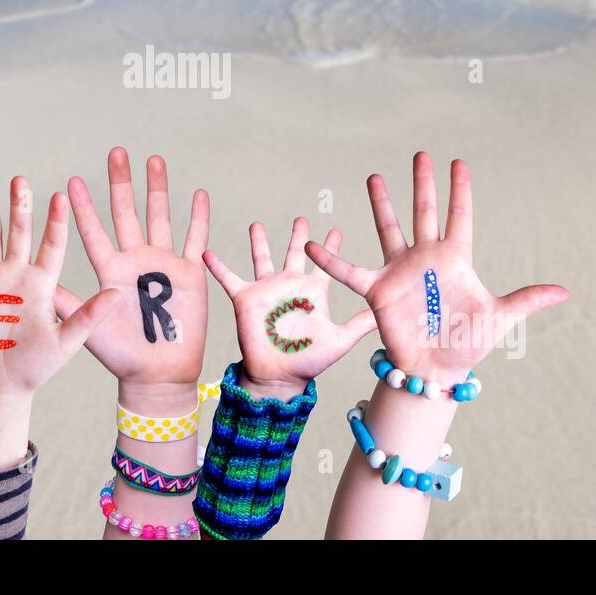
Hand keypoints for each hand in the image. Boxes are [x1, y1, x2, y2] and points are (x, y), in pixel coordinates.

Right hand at [0, 177, 121, 395]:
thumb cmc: (35, 368)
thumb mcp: (67, 341)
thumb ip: (89, 315)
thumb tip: (121, 294)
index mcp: (42, 283)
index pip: (51, 244)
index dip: (55, 221)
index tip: (61, 196)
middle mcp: (16, 275)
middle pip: (19, 232)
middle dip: (21, 206)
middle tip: (21, 180)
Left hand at [59, 148, 209, 389]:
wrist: (158, 375)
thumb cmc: (121, 356)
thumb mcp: (88, 330)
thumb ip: (69, 305)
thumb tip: (39, 286)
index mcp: (109, 270)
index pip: (93, 232)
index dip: (83, 208)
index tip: (72, 182)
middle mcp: (134, 260)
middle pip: (127, 212)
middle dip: (121, 183)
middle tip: (115, 152)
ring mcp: (162, 264)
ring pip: (160, 216)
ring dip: (157, 189)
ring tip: (153, 160)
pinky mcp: (189, 273)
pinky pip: (194, 239)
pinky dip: (198, 218)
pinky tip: (198, 194)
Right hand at [203, 217, 375, 395]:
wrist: (279, 376)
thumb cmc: (310, 360)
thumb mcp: (340, 340)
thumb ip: (361, 323)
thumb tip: (388, 313)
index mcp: (313, 292)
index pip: (324, 263)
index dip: (329, 247)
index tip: (335, 229)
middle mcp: (290, 286)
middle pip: (294, 253)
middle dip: (298, 236)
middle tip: (302, 217)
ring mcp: (267, 290)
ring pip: (262, 258)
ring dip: (260, 242)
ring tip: (256, 224)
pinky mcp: (246, 299)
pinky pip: (229, 278)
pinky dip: (219, 266)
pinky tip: (207, 253)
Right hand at [305, 153, 567, 384]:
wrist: (436, 370)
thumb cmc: (467, 344)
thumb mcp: (499, 317)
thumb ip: (527, 299)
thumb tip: (566, 291)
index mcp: (455, 259)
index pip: (459, 216)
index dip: (459, 190)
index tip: (459, 163)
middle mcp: (426, 258)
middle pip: (424, 211)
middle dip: (423, 183)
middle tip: (421, 154)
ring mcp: (400, 271)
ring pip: (389, 228)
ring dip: (382, 204)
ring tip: (375, 176)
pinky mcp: (378, 290)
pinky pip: (350, 272)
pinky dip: (332, 261)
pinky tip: (313, 246)